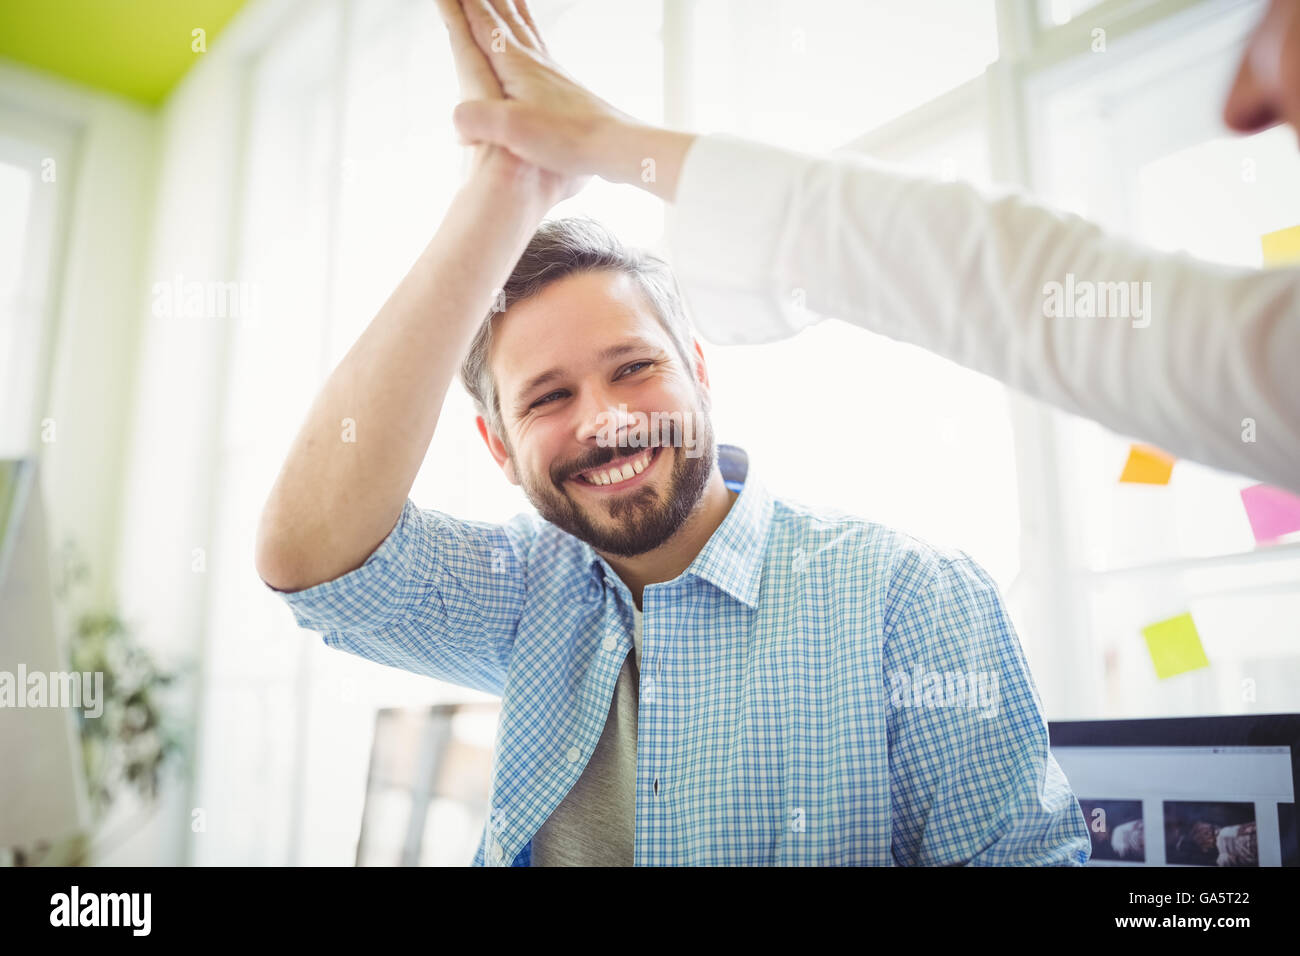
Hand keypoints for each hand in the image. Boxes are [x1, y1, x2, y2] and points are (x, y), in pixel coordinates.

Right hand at [434, 0, 586, 203]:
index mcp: (515, 65)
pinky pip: (539, 46)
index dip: (460, 4)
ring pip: (524, 26)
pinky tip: (531, 42)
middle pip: (503, 16)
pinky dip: (529, 32)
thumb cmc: (568, 139)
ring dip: (509, 7)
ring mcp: (550, 71)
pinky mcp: (562, 86)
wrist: (613, 145)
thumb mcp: (512, 131)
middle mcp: (533, 60)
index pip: (482, 24)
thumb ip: (477, 120)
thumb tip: (456, 120)